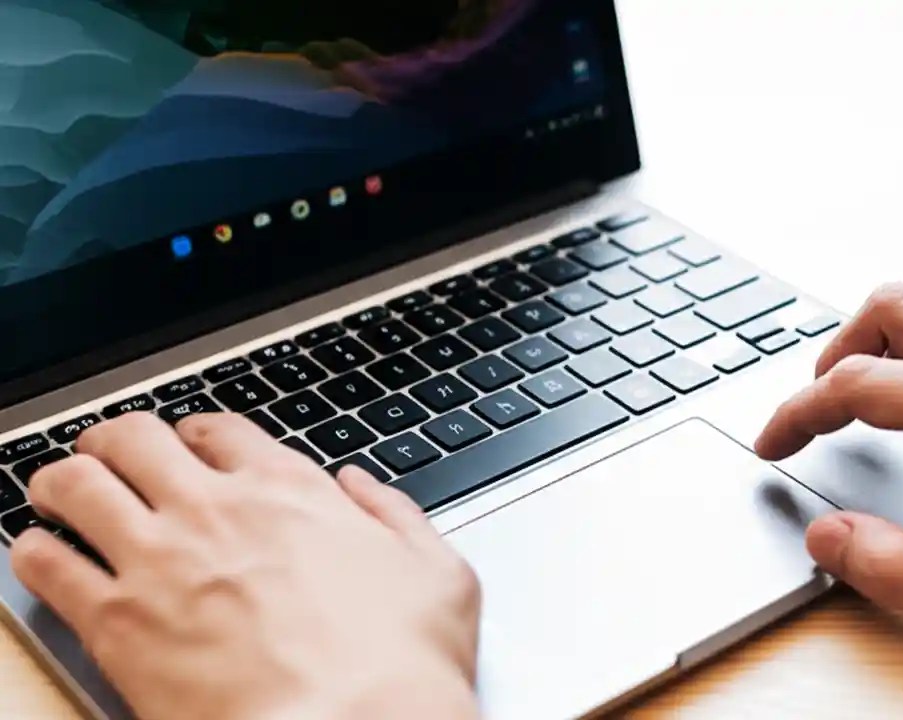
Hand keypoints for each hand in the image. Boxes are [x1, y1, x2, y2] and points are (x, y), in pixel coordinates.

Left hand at [9, 414, 480, 719]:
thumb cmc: (400, 664)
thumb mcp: (439, 573)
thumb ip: (397, 514)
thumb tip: (362, 485)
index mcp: (289, 490)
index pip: (218, 430)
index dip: (194, 434)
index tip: (188, 449)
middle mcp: (215, 508)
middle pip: (132, 438)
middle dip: (114, 442)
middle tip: (108, 458)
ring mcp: (158, 558)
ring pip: (74, 483)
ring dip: (61, 481)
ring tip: (57, 493)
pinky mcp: (114, 622)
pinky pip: (42, 564)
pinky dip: (32, 552)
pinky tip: (40, 557)